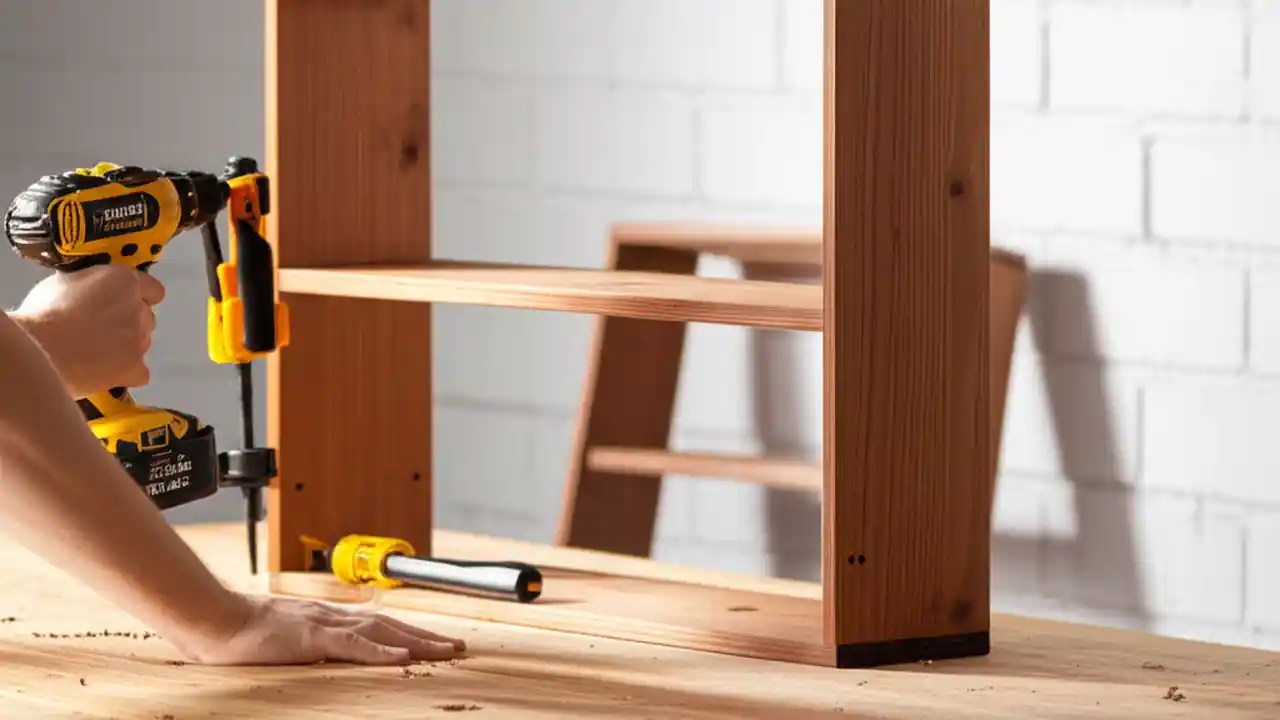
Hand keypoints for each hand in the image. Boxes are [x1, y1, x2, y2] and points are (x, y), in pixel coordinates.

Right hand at [10, 265, 164, 396]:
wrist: (40, 348)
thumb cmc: (43, 313)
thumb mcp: (64, 282)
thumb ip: (90, 285)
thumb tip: (90, 291)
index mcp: (124, 282)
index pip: (151, 288)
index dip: (138, 296)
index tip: (124, 303)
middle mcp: (139, 310)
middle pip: (145, 317)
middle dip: (128, 322)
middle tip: (99, 329)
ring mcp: (139, 340)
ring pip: (142, 343)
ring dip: (126, 346)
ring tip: (94, 351)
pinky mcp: (134, 367)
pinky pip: (140, 372)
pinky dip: (126, 373)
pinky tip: (105, 371)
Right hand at [174, 595, 466, 665]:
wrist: (215, 619)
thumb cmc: (245, 631)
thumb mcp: (289, 637)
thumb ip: (314, 642)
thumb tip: (336, 654)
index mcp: (330, 617)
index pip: (381, 623)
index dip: (412, 631)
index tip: (438, 641)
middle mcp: (335, 615)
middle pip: (393, 623)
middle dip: (428, 636)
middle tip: (459, 648)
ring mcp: (325, 624)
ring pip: (382, 631)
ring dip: (418, 641)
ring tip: (446, 652)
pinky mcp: (312, 637)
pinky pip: (352, 645)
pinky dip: (380, 650)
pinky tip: (403, 657)